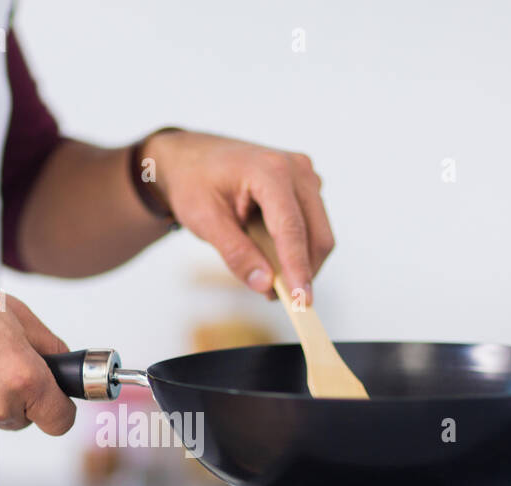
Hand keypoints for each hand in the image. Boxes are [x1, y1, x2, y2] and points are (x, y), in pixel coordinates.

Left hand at [144, 130, 334, 302]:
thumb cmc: (194, 183)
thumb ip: (236, 253)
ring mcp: (305, 176)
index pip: (292, 229)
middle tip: (278, 299)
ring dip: (301, 263)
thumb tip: (265, 285)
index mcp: (271, 170)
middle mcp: (296, 169)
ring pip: (319, 234)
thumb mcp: (204, 220)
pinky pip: (312, 227)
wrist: (191, 158)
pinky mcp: (306, 187)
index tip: (302, 302)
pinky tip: (271, 256)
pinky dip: (298, 249)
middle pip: (317, 234)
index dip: (298, 269)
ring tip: (268, 278)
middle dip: (303, 272)